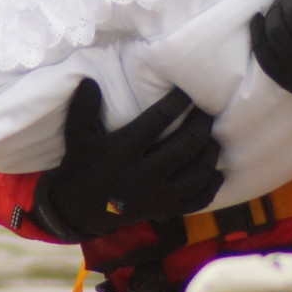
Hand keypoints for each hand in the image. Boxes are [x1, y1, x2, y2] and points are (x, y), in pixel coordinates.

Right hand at [33, 78, 222, 239]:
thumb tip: (89, 80)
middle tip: (207, 112)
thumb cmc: (81, 166)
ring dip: (209, 155)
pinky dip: (209, 187)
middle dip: (200, 127)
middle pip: (183, 148)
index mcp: (122, 152)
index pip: (157, 121)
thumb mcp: (76, 137)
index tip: (187, 91)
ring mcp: (154, 197)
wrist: (78, 210)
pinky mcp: (162, 211)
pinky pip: (194, 201)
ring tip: (213, 138)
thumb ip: (82, 108)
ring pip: (194, 175)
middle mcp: (142, 175)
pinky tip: (216, 172)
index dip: (176, 103)